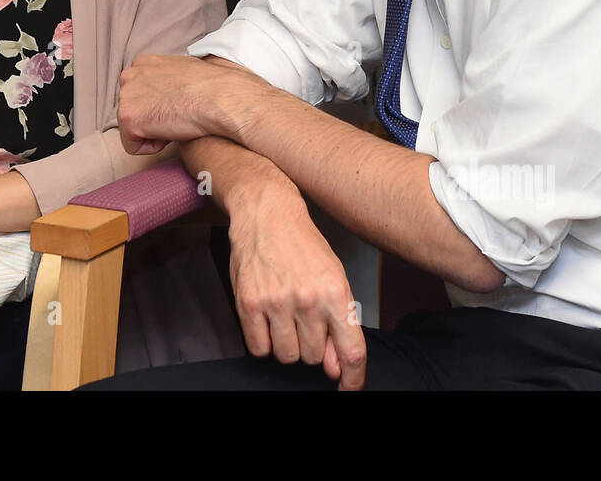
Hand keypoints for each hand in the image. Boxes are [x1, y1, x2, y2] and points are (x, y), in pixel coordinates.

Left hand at [116, 54, 260, 154]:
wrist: (221, 98)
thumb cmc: (211, 88)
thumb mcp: (184, 72)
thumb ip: (167, 80)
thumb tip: (171, 92)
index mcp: (142, 63)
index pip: (139, 96)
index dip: (160, 108)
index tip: (179, 107)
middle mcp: (129, 75)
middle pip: (133, 112)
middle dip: (152, 120)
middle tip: (178, 116)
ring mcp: (126, 96)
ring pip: (133, 130)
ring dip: (154, 133)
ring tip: (177, 122)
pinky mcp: (128, 118)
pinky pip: (132, 146)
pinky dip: (152, 147)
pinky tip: (171, 134)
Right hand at [227, 178, 366, 390]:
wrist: (267, 213)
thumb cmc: (302, 244)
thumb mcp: (333, 276)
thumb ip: (338, 322)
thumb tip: (335, 366)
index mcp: (335, 292)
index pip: (351, 351)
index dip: (352, 377)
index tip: (349, 387)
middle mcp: (306, 299)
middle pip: (314, 357)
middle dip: (312, 345)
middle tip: (305, 320)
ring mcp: (275, 302)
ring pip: (287, 356)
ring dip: (287, 344)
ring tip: (285, 315)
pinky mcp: (248, 303)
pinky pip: (258, 348)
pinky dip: (263, 341)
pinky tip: (267, 319)